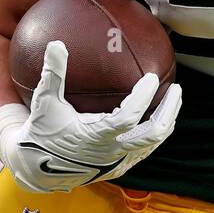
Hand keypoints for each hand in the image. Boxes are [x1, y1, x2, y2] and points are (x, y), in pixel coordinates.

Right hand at [0, 40, 181, 192]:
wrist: (37, 168)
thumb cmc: (42, 130)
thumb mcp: (44, 102)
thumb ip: (52, 74)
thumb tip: (56, 44)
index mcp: (94, 137)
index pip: (127, 117)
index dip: (142, 98)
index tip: (150, 78)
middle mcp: (110, 153)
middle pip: (152, 134)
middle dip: (169, 111)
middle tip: (176, 88)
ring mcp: (117, 162)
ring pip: (153, 143)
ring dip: (167, 120)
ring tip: (173, 99)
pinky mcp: (119, 167)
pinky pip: (144, 150)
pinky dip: (155, 133)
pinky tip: (159, 116)